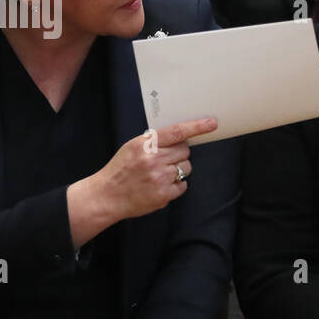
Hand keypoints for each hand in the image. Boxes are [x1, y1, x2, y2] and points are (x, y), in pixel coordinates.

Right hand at [68, 117, 215, 245]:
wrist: (107, 195)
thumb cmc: (120, 170)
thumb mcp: (133, 147)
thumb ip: (154, 141)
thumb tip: (179, 136)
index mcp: (146, 145)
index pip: (177, 132)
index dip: (197, 127)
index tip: (211, 123)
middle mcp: (154, 160)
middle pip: (185, 151)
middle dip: (178, 154)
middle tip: (164, 160)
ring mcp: (160, 178)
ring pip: (186, 167)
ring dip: (178, 169)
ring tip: (160, 174)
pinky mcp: (164, 194)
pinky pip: (183, 185)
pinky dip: (175, 185)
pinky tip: (160, 185)